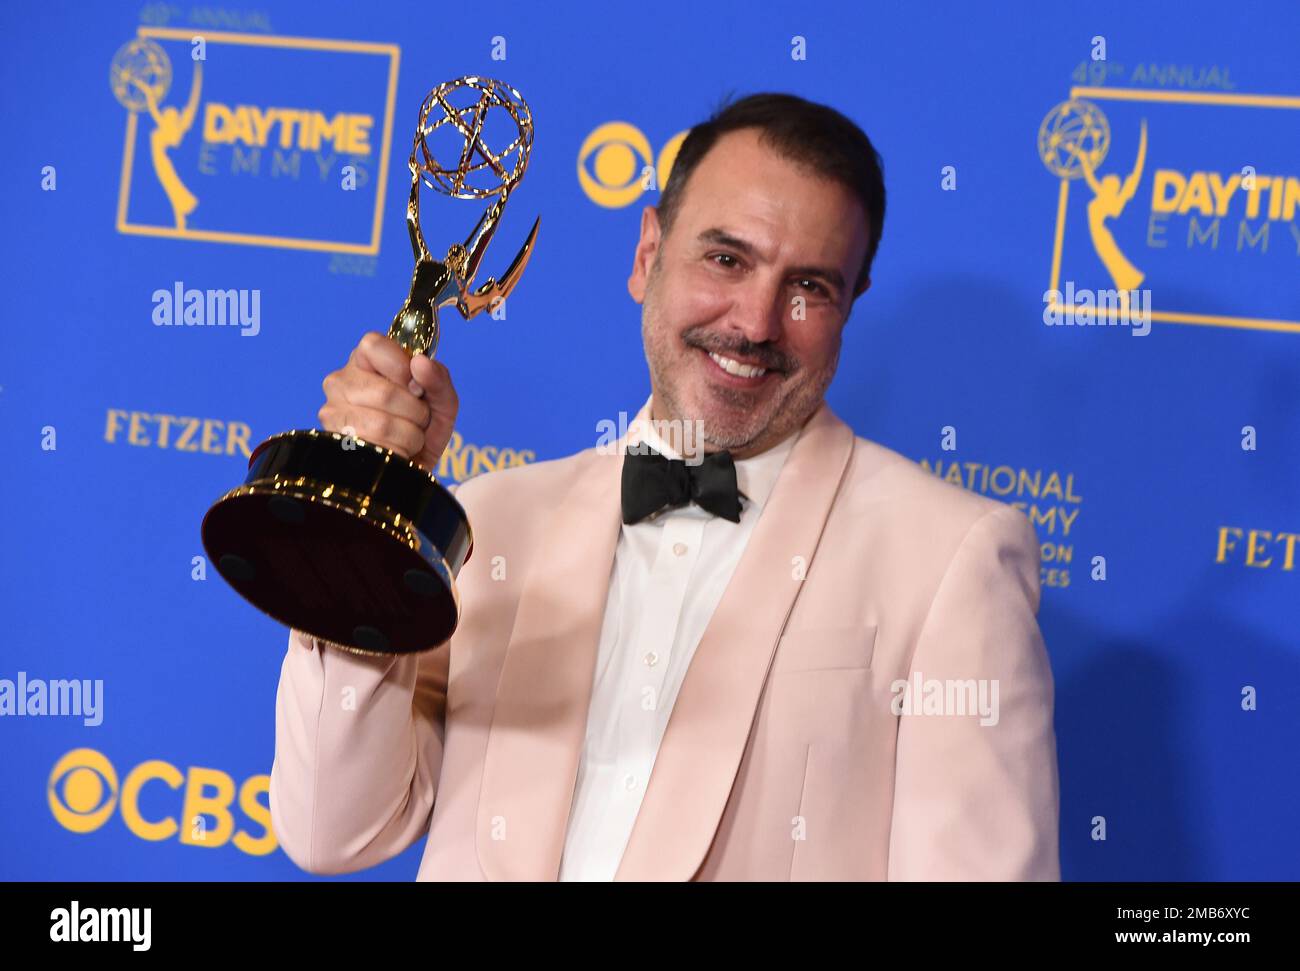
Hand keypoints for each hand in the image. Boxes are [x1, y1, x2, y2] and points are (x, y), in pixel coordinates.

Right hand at [318, 332, 458, 472]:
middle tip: (416, 420)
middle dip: (415, 413)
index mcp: (364, 361)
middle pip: (385, 392)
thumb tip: (420, 362)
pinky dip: (399, 453)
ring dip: (410, 437)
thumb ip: (439, 378)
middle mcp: (340, 382)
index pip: (373, 345)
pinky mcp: (334, 444)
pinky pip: (377, 448)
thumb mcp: (442, 402)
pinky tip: (395, 453)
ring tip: (406, 438)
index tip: (416, 387)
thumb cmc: (423, 431)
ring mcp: (332, 413)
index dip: (401, 367)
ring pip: (381, 423)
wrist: (415, 470)